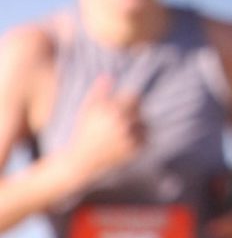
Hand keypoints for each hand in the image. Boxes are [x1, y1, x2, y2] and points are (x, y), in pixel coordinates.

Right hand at [63, 76, 143, 193]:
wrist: (81, 161)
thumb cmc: (83, 132)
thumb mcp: (87, 110)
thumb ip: (98, 92)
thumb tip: (108, 76)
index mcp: (112, 111)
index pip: (134, 98)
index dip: (129, 102)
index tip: (124, 107)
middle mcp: (122, 124)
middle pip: (140, 111)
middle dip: (133, 114)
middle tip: (122, 122)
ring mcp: (129, 138)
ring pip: (145, 125)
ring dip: (138, 126)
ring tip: (124, 132)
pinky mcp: (133, 151)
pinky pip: (145, 139)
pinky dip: (139, 139)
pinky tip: (126, 142)